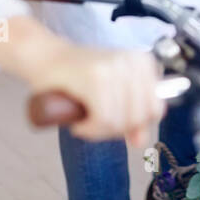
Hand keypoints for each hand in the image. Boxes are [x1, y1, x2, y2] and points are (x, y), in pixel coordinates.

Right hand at [24, 39, 165, 144]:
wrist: (45, 57)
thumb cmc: (76, 76)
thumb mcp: (112, 94)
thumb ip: (131, 117)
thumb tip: (141, 142)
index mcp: (143, 62)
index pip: (155, 109)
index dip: (135, 125)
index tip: (115, 123)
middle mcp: (132, 62)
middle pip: (138, 118)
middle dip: (115, 131)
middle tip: (95, 124)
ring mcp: (115, 68)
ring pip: (120, 121)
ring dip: (99, 132)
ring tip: (85, 122)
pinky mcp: (96, 77)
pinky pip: (104, 119)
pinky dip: (90, 130)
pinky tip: (79, 123)